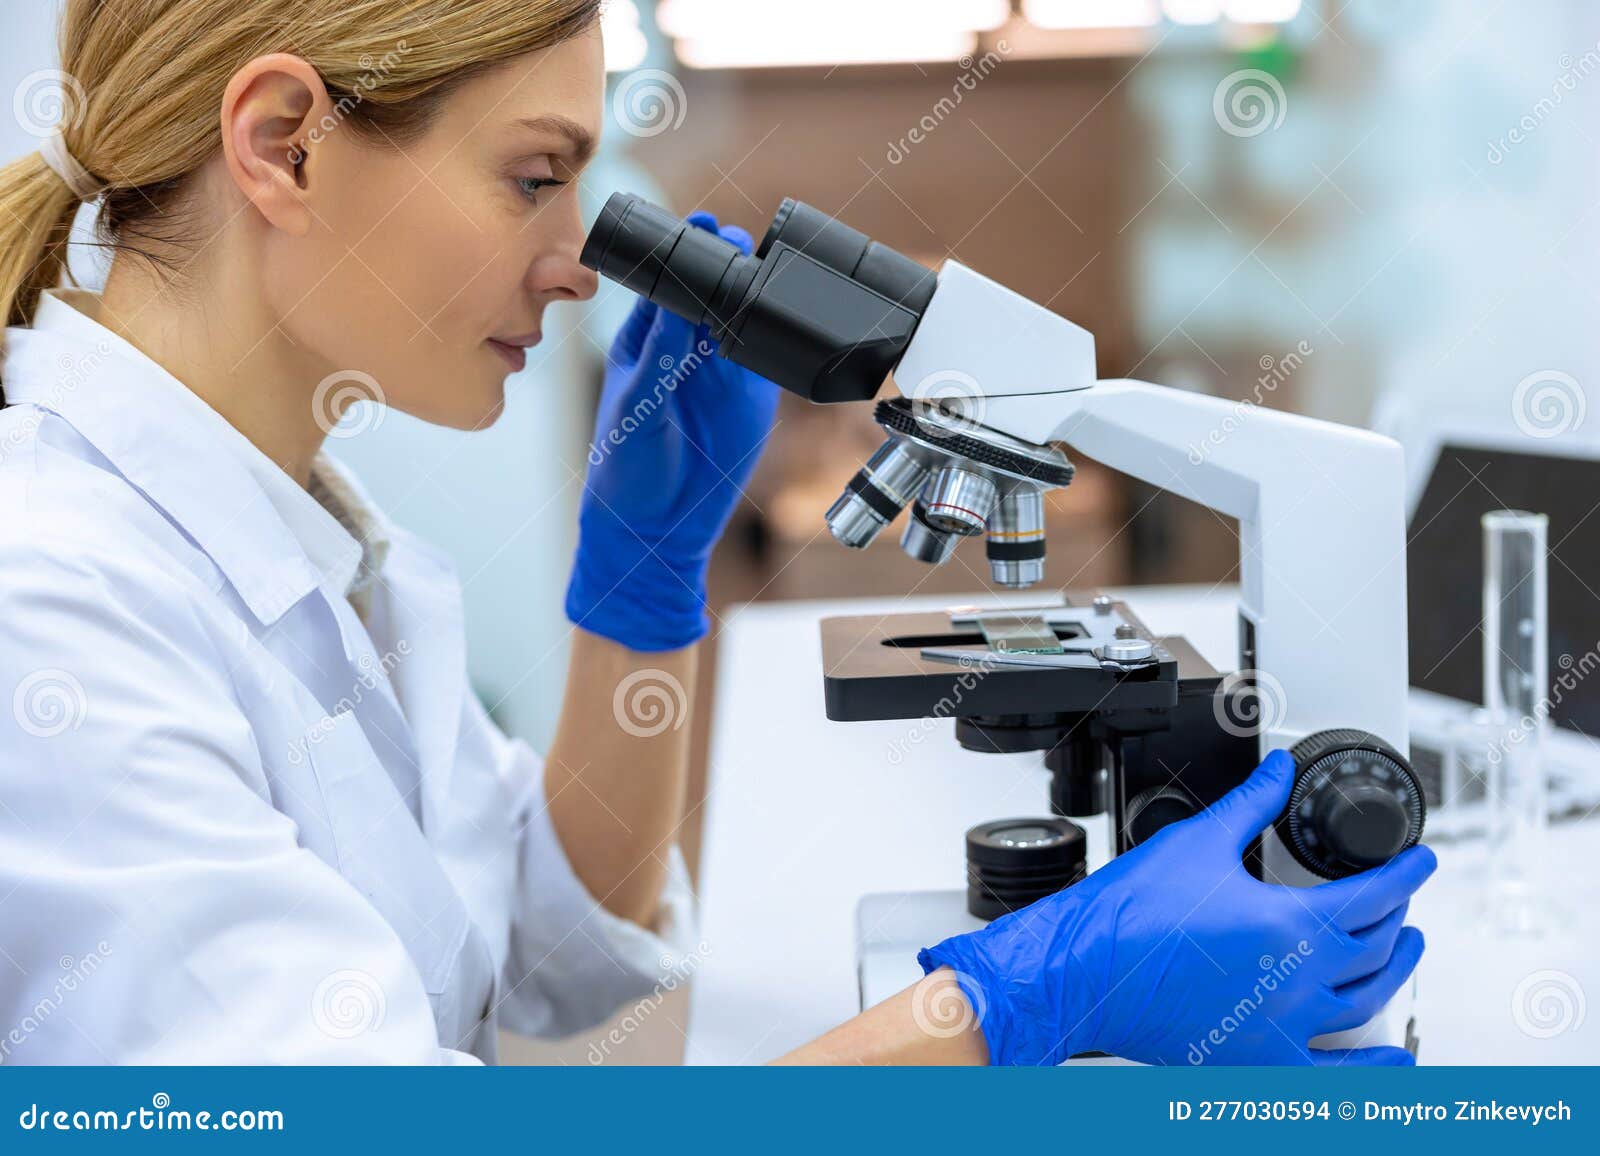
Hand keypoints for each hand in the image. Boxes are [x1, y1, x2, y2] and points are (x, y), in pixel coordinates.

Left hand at [565, 212, 779, 651]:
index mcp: (647, 341)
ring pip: (741, 319)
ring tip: (762, 266)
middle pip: (710, 292)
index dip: (685, 254)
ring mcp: (721, 374)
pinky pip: (766, 358)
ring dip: (752, 293)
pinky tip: (779, 316)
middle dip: (725, 263)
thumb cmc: (624, 468)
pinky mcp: (752, 398)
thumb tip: (678, 304)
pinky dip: (774, 336)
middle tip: (738, 241)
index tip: (700, 227)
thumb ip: (662, 358)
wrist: (655, 529)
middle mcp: (685, 351)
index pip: (669, 285)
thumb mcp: (637, 405)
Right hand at [918, 750, 1437, 1065]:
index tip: (1418, 861)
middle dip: (1396, 916)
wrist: (1083, 970)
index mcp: (1290, 924)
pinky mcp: (1257, 1060)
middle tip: (1399, 896)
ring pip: (1367, 1002)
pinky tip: (1395, 1065)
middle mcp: (1297, 981)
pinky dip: (1371, 1073)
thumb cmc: (1128, 914)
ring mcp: (1281, 1026)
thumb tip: (1279, 772)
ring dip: (1395, 973)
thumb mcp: (1197, 842)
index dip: (1405, 873)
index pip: (1375, 895)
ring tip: (1405, 951)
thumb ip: (1250, 805)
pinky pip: (1332, 1077)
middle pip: (1375, 946)